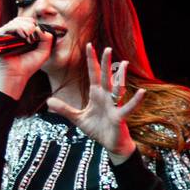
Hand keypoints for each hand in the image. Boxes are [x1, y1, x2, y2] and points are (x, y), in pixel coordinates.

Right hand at [0, 16, 52, 98]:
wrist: (16, 77)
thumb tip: (41, 28)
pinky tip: (24, 36)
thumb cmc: (27, 66)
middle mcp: (10, 35)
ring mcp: (2, 37)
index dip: (32, 23)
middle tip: (34, 33)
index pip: (24, 22)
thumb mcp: (43, 52)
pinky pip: (6, 28)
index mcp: (19, 37)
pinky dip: (17, 28)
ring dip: (25, 26)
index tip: (38, 30)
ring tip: (30, 36)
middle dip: (29, 24)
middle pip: (19, 20)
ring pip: (13, 22)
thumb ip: (47, 39)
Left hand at [46, 42, 144, 158]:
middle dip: (105, 63)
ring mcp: (114, 106)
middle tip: (106, 48)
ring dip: (120, 76)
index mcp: (96, 95)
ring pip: (117, 88)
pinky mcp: (119, 116)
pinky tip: (141, 92)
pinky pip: (128, 107)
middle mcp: (106, 97)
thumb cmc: (97, 129)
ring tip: (124, 63)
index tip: (89, 45)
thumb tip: (49, 101)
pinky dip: (134, 101)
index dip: (91, 61)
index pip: (93, 74)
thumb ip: (65, 109)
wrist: (111, 144)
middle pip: (105, 77)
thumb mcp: (78, 118)